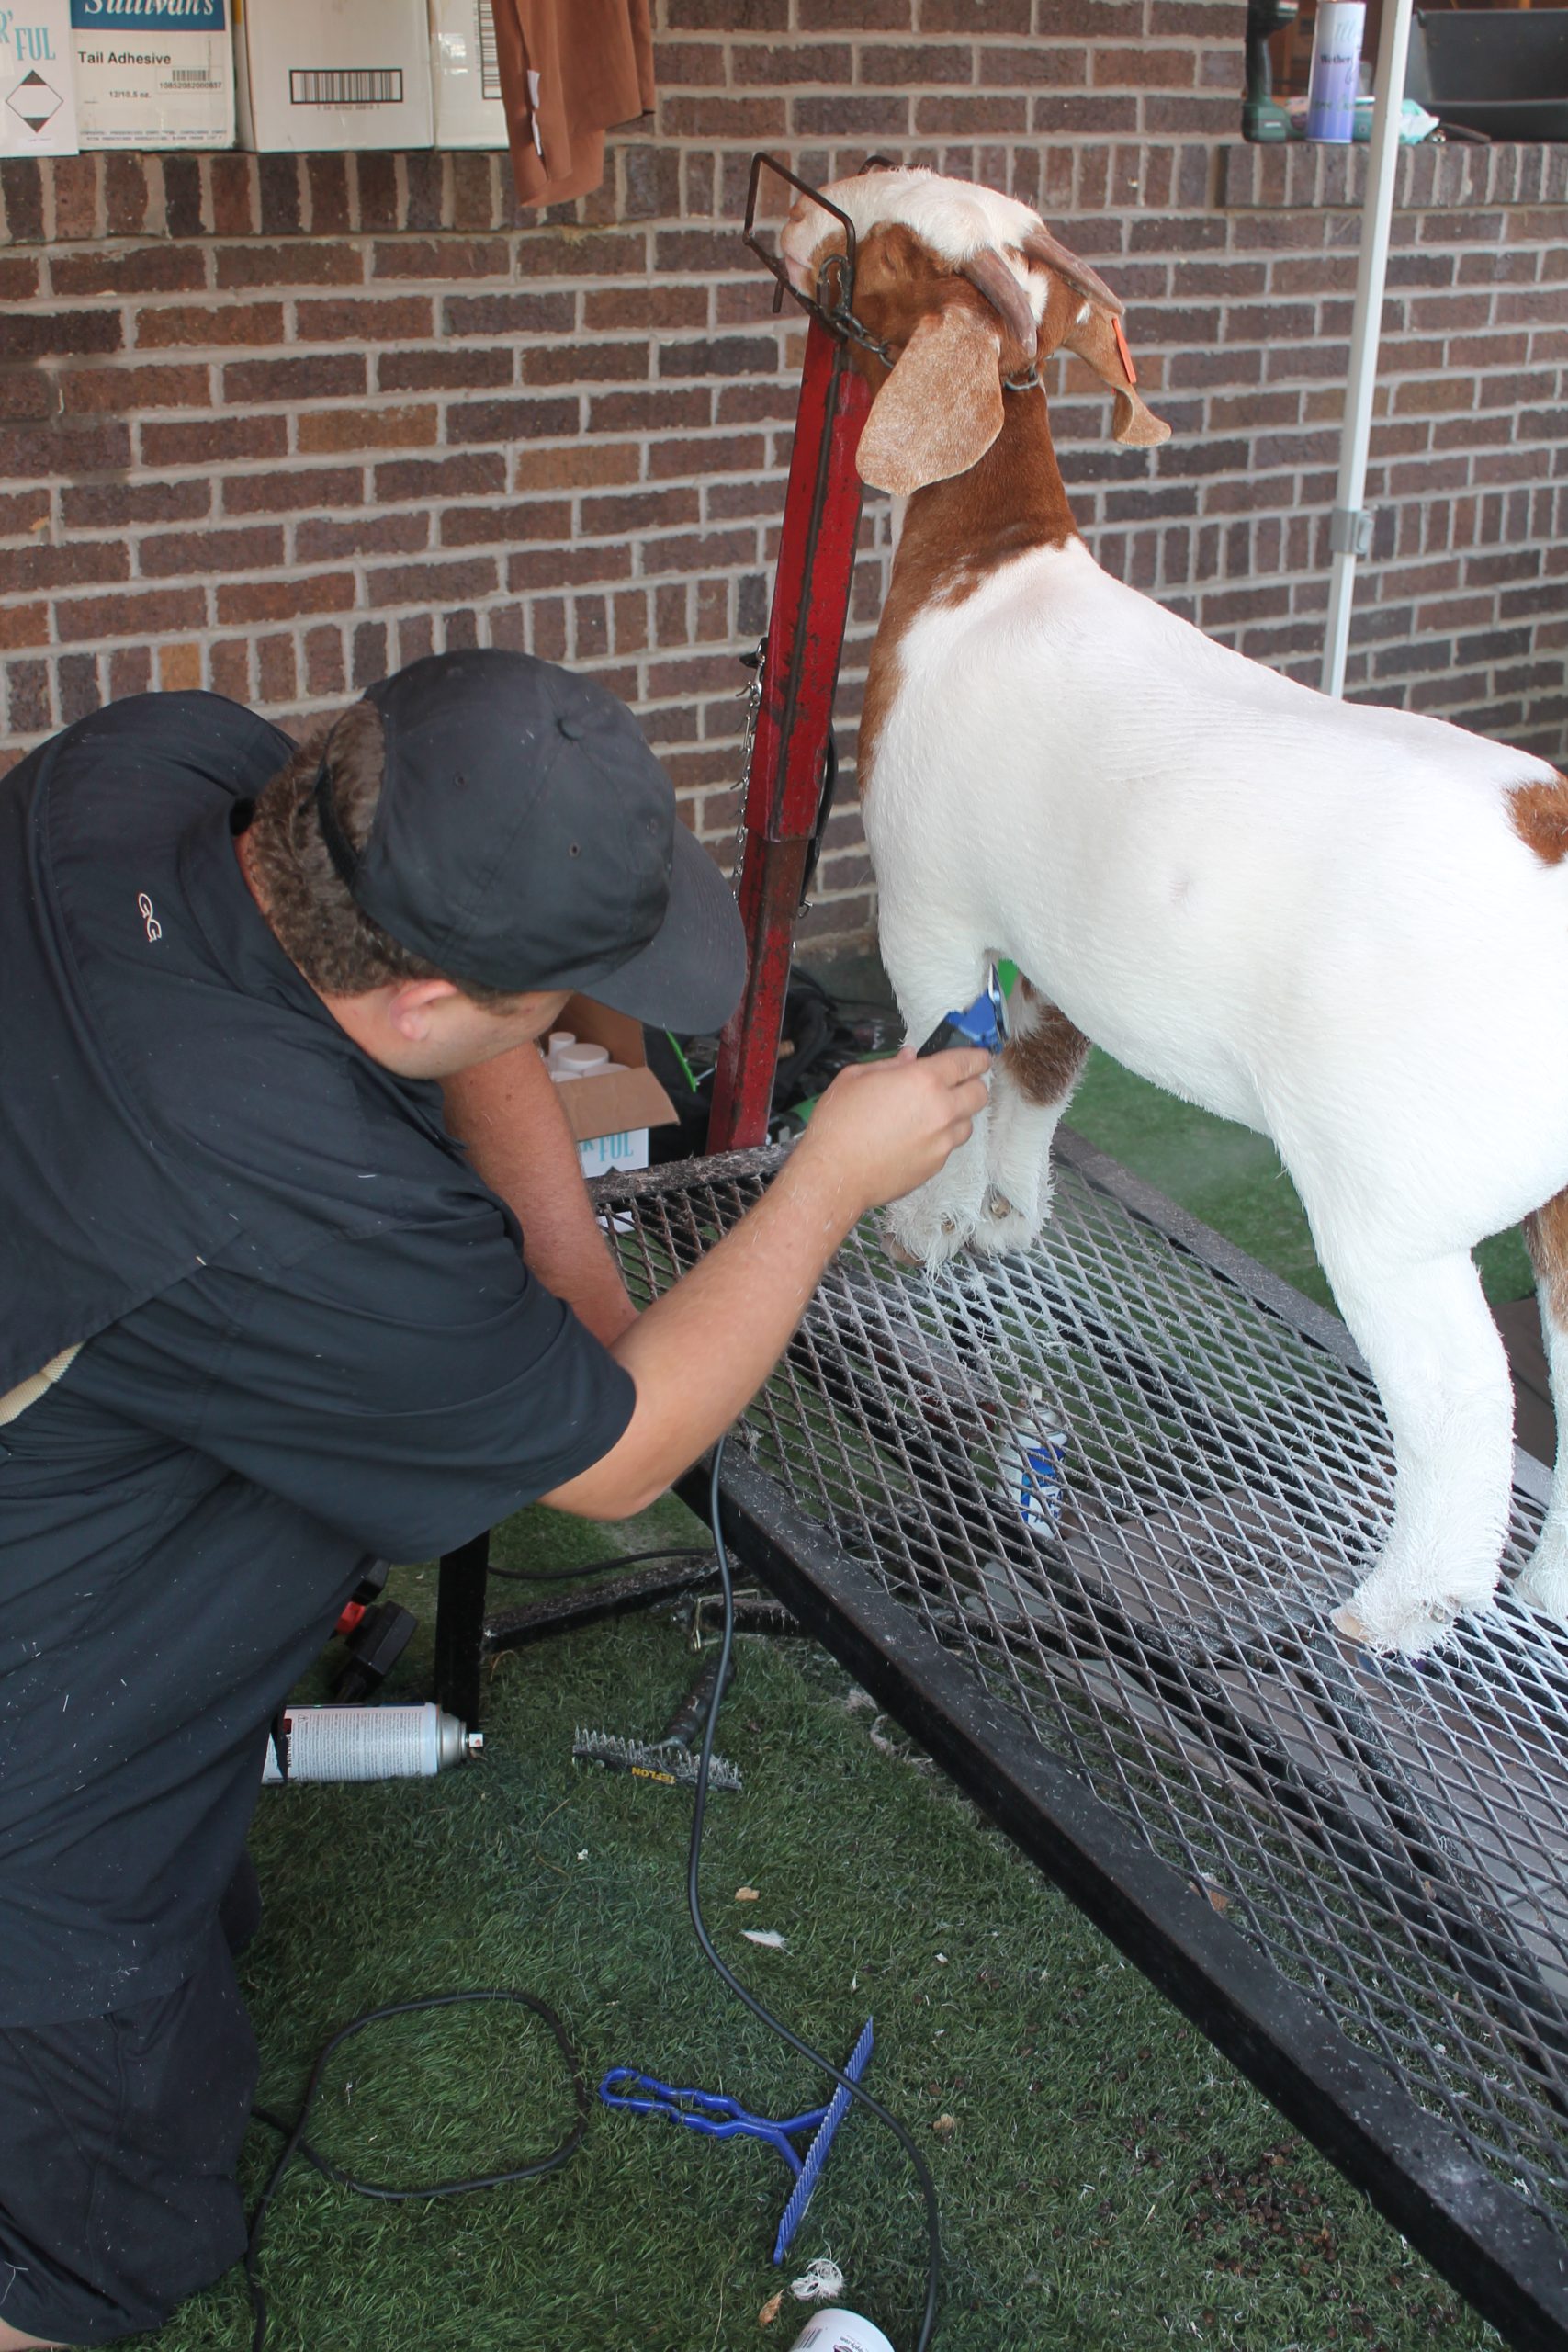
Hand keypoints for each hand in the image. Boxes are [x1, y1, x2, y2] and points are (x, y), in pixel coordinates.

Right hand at [793, 1046, 990, 1216]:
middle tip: (956, 1084)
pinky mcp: (936, 1165)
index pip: (968, 1062)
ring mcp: (941, 1141)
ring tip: (930, 1115)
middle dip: (972, 1084)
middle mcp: (941, 1110)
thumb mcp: (856, 1078)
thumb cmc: (839, 1126)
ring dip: (957, 1115)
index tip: (978, 1058)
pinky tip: (915, 1138)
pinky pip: (949, 1146)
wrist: (835, 1174)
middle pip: (980, 1093)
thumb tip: (908, 1059)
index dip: (977, 1057)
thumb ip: (890, 1064)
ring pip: (968, 1123)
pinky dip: (940, 1139)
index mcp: (923, 1080)